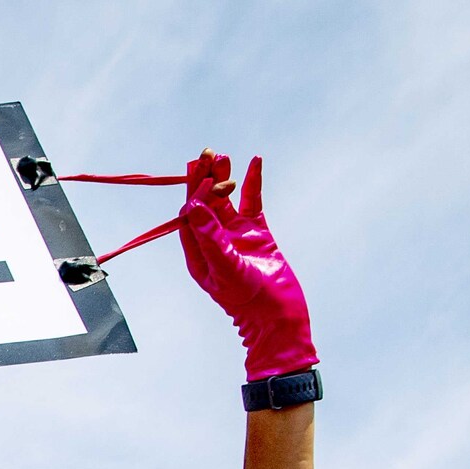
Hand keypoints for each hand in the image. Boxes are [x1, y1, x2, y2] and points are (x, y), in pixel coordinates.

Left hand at [179, 151, 314, 379]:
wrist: (278, 315)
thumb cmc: (248, 299)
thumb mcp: (226, 268)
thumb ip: (211, 238)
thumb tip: (193, 208)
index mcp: (198, 253)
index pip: (191, 216)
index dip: (195, 193)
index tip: (201, 173)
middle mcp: (213, 242)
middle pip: (206, 203)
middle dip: (205, 179)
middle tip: (207, 153)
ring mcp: (236, 236)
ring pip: (227, 200)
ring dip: (223, 178)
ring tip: (221, 155)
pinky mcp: (258, 233)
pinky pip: (252, 203)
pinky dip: (252, 183)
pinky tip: (254, 162)